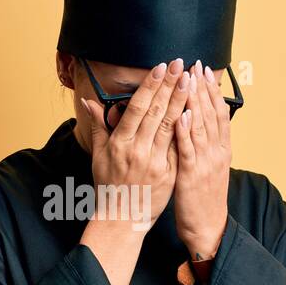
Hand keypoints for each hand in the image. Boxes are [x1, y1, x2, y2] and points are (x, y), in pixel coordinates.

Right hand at [79, 58, 190, 284]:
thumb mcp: (98, 155)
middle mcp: (138, 151)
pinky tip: (196, 111)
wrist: (121, 219)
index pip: (137, 108)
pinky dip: (187, 128)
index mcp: (120, 143)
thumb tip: (89, 102)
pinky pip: (179, 147)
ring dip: (182, 101)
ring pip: (171, 126)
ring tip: (191, 80)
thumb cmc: (108, 185)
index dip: (150, 86)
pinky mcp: (169, 173)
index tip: (160, 67)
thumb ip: (97, 126)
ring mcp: (155, 163)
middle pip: (157, 112)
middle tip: (181, 64)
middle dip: (170, 86)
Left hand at [172, 60, 230, 258]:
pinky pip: (189, 150)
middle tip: (196, 65)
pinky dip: (187, 131)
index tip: (203, 69)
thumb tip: (193, 121)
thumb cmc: (202, 196)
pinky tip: (183, 114)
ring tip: (189, 79)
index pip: (218, 112)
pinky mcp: (193, 175)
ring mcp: (206, 162)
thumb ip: (200, 143)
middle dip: (203, 88)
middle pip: (211, 113)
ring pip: (202, 127)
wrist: (207, 226)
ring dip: (195, 102)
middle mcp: (217, 151)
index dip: (211, 90)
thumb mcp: (206, 165)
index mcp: (220, 148)